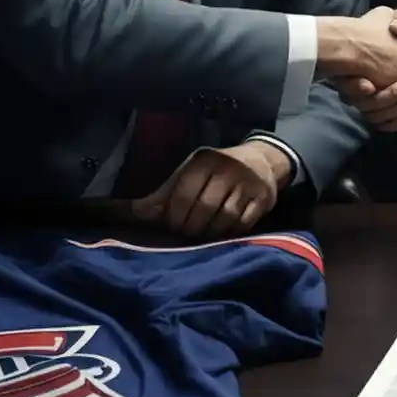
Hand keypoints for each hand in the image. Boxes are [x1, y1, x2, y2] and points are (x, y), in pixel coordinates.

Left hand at [130, 141, 291, 237]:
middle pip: (205, 208)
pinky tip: (222, 234)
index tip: (173, 227)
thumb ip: (163, 195)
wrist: (261, 161)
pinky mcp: (264, 198)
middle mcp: (228, 168)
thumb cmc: (215, 173)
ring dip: (210, 233)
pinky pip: (244, 224)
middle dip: (192, 227)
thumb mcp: (189, 175)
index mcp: (204, 160)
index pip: (184, 194)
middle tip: (187, 235)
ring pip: (225, 218)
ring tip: (203, 236)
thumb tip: (132, 212)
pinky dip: (230, 233)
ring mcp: (249, 183)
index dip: (176, 216)